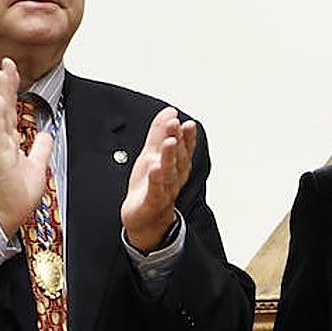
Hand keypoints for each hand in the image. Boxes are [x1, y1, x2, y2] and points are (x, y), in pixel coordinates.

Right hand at [0, 58, 51, 236]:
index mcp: (9, 141)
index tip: (12, 69)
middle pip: (4, 107)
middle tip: (6, 62)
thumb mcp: (36, 166)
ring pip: (0, 117)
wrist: (6, 215)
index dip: (12, 89)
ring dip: (2, 96)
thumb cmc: (16, 194)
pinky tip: (1, 105)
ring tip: (4, 76)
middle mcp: (1, 142)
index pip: (11, 110)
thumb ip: (40, 149)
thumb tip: (45, 134)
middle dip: (6, 84)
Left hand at [122, 107, 197, 250]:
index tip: (186, 122)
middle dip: (179, 140)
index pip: (184, 148)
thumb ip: (159, 133)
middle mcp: (173, 177)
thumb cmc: (149, 186)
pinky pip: (155, 191)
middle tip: (177, 124)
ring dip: (170, 157)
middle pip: (179, 158)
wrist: (144, 219)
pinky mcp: (152, 202)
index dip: (187, 136)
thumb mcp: (152, 154)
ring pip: (169, 172)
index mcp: (175, 165)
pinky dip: (156, 180)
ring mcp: (163, 190)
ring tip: (170, 142)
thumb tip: (170, 111)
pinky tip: (155, 169)